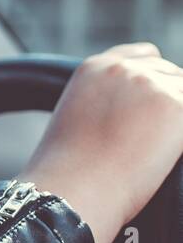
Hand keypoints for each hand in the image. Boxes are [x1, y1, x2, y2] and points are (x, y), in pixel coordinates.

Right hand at [20, 42, 182, 242]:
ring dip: (178, 119)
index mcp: (94, 67)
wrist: (74, 187)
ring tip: (154, 150)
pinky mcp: (177, 106)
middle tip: (152, 139)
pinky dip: (182, 138)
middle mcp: (123, 69)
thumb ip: (107, 100)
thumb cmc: (71, 168)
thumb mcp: (76, 118)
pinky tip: (166, 154)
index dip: (155, 78)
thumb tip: (142, 112)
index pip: (145, 55)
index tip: (155, 102)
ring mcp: (151, 84)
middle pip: (172, 75)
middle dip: (169, 103)